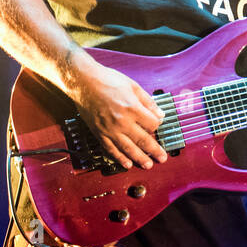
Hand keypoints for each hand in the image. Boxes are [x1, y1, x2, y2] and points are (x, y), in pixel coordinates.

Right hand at [66, 53, 166, 169]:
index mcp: (132, 108)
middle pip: (143, 140)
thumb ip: (148, 102)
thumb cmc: (108, 81)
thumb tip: (160, 115)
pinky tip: (127, 164)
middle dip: (155, 151)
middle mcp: (122, 121)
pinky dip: (119, 158)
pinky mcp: (99, 133)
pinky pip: (111, 149)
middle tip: (162, 158)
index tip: (157, 125)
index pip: (152, 124)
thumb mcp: (133, 86)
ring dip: (140, 159)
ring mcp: (110, 129)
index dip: (157, 126)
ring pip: (128, 149)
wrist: (83, 82)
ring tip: (148, 165)